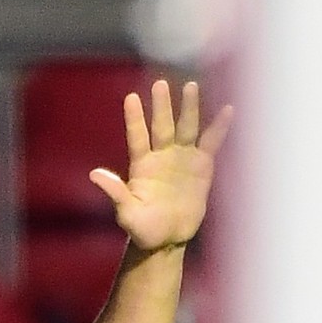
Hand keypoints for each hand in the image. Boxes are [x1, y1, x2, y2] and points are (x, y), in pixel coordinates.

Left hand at [89, 80, 233, 250]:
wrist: (167, 239)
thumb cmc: (143, 228)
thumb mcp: (126, 212)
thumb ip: (115, 191)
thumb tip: (94, 174)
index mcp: (141, 165)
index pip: (137, 136)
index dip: (134, 118)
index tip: (131, 97)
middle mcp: (161, 156)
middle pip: (162, 126)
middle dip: (162, 105)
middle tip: (161, 83)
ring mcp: (182, 158)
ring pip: (186, 128)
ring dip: (189, 108)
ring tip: (192, 85)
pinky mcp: (202, 166)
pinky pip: (211, 142)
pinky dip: (219, 126)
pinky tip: (227, 109)